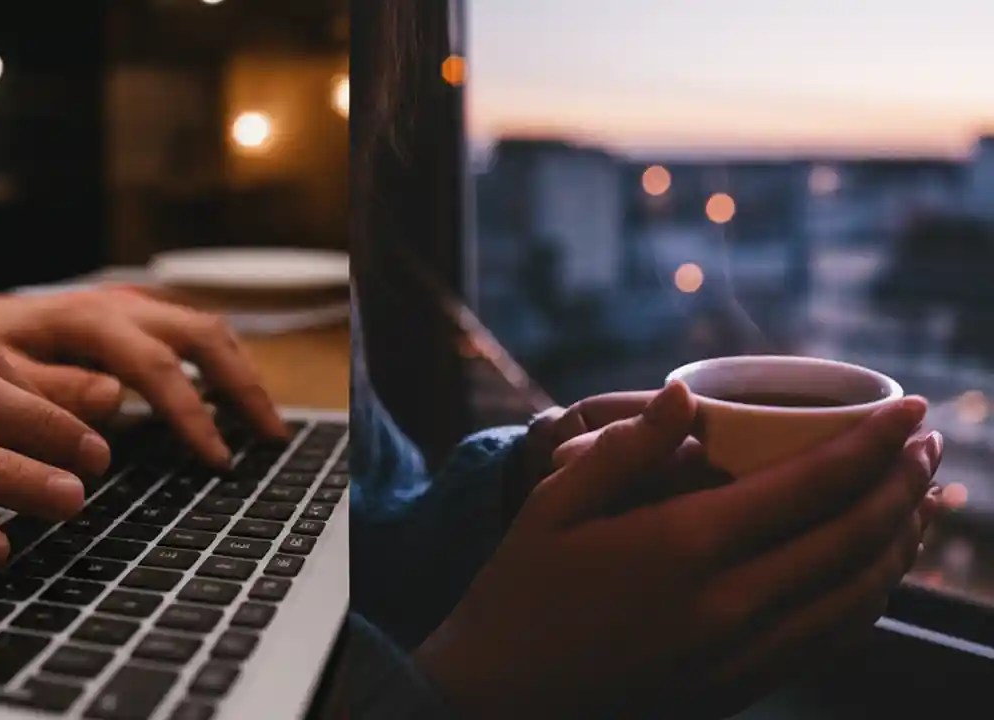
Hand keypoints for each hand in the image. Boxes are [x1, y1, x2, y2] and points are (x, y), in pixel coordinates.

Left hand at [0, 285, 287, 466]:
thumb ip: (50, 390)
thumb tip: (115, 400)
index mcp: (87, 318)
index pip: (161, 365)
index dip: (193, 414)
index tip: (219, 459)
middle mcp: (118, 304)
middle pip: (203, 336)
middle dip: (243, 386)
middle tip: (270, 438)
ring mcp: (129, 305)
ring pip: (205, 329)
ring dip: (239, 372)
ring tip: (263, 423)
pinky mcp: (130, 315)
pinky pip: (189, 332)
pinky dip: (217, 363)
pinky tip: (229, 396)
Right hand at [415, 382, 941, 718]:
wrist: (504, 699)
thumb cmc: (520, 592)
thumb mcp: (552, 507)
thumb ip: (625, 450)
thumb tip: (684, 396)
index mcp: (684, 546)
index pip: (811, 486)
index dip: (873, 444)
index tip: (911, 411)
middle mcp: (730, 604)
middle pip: (852, 537)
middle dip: (903, 484)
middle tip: (928, 445)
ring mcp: (741, 654)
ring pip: (858, 594)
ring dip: (901, 541)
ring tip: (920, 501)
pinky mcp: (740, 685)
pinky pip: (831, 638)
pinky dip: (872, 597)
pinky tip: (876, 571)